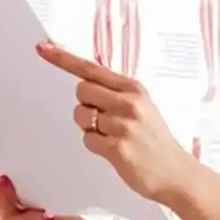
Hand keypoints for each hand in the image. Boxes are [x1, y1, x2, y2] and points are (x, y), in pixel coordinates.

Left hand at [35, 41, 194, 204]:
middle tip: (102, 119)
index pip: (91, 68)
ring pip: (81, 116)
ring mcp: (123, 125)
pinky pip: (87, 139)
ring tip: (111, 136)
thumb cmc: (154, 140)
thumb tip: (84, 83)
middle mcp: (128, 102)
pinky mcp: (117, 148)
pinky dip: (95, 145)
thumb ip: (115, 93)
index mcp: (134, 88)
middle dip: (85, 104)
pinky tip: (114, 150)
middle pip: (81, 90)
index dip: (64, 58)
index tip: (43, 48)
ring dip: (89, 127)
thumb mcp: (142, 106)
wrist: (175, 172)